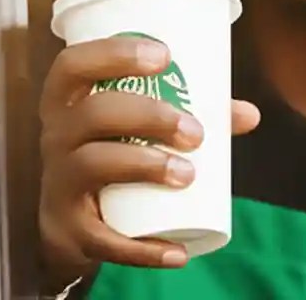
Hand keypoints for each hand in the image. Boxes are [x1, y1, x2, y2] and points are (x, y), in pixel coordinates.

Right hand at [37, 35, 259, 288]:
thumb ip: (189, 116)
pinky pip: (102, 240)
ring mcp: (59, 184)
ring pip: (93, 164)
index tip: (164, 56)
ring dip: (145, 165)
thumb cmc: (109, 155)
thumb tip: (249, 113)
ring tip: (188, 174)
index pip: (73, 64)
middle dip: (147, 115)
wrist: (67, 225)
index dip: (113, 54)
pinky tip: (177, 252)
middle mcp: (56, 138)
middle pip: (92, 113)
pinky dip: (142, 249)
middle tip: (195, 131)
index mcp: (68, 103)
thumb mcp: (133, 131)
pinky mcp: (70, 231)